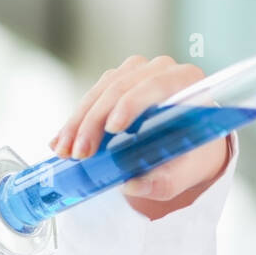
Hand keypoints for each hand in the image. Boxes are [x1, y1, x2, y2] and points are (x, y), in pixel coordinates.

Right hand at [50, 54, 229, 211]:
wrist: (191, 145)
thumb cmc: (194, 154)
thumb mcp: (188, 172)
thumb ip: (166, 180)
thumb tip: (133, 185)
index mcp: (188, 81)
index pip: (157, 84)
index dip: (132, 103)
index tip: (112, 128)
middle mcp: (162, 69)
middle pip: (122, 87)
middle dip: (95, 121)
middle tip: (79, 153)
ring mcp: (137, 72)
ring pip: (101, 90)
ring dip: (79, 121)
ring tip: (65, 151)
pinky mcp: (118, 80)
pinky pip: (92, 95)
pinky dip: (76, 120)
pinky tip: (62, 141)